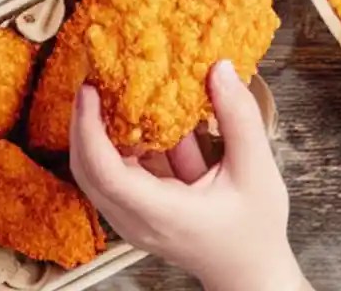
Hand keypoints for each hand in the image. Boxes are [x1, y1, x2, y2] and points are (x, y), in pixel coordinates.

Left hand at [70, 61, 306, 290]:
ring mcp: (129, 219)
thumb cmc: (254, 229)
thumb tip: (220, 69)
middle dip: (82, 122)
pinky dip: (114, 143)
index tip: (89, 90)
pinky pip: (111, 174)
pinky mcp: (133, 212)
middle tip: (93, 80)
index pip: (106, 172)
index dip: (89, 128)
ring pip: (93, 171)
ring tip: (106, 89)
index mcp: (162, 213)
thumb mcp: (257, 171)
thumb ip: (238, 119)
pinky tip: (132, 116)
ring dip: (95, 130)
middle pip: (87, 169)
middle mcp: (136, 220)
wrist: (248, 270)